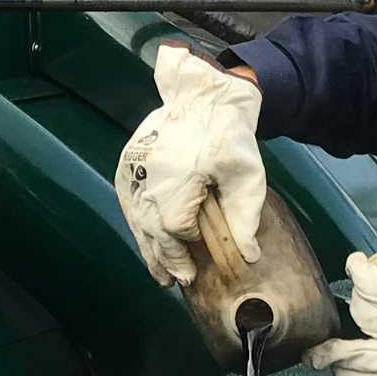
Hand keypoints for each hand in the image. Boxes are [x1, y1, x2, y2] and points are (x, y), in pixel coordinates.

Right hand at [114, 45, 267, 287]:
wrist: (203, 94)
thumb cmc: (229, 135)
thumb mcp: (247, 175)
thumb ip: (246, 217)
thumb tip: (249, 256)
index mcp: (176, 182)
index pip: (175, 230)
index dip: (185, 250)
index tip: (196, 263)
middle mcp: (147, 178)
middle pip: (151, 230)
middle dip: (163, 258)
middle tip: (174, 281)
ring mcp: (133, 168)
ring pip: (136, 218)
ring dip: (146, 246)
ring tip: (157, 271)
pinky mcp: (128, 161)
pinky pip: (128, 201)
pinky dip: (137, 223)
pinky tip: (145, 238)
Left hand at [307, 245, 376, 375]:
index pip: (370, 282)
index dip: (357, 269)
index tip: (357, 265)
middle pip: (361, 313)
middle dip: (357, 301)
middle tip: (362, 298)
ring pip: (352, 354)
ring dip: (333, 349)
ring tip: (320, 350)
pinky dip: (351, 375)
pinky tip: (344, 370)